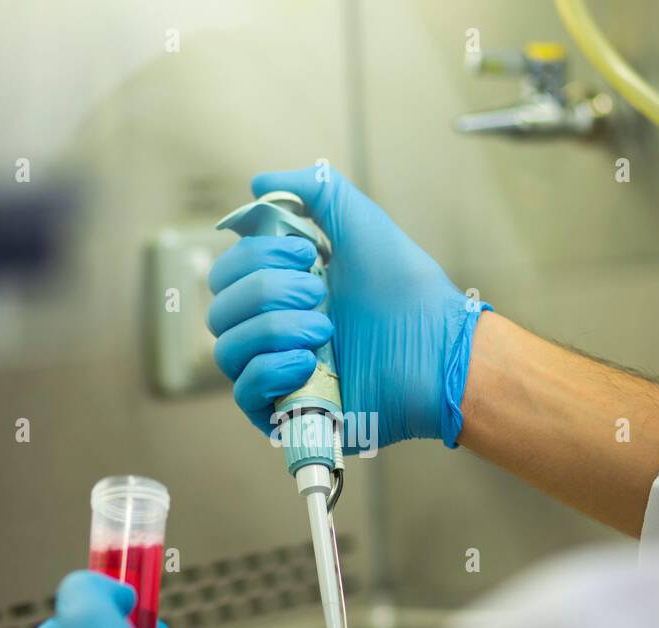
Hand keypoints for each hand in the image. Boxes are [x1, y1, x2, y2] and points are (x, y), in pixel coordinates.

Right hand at [207, 166, 487, 448]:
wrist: (438, 349)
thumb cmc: (407, 291)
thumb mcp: (360, 223)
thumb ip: (313, 191)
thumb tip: (258, 184)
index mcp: (281, 290)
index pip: (227, 272)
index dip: (256, 257)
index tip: (308, 252)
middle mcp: (273, 331)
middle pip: (220, 309)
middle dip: (266, 291)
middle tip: (320, 291)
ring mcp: (278, 373)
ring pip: (226, 350)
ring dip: (273, 329)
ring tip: (325, 329)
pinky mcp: (287, 413)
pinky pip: (243, 393)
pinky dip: (270, 369)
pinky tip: (310, 362)